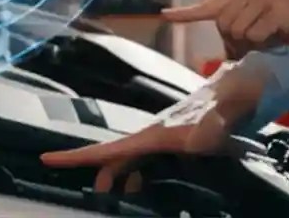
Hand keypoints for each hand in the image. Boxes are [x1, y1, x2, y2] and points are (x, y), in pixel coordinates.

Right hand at [40, 62, 268, 190]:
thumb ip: (211, 126)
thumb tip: (194, 142)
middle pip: (115, 158)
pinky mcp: (174, 145)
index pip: (112, 148)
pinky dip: (139, 176)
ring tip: (117, 196)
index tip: (48, 159)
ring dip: (121, 178)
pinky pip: (147, 164)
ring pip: (130, 163)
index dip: (80, 156)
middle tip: (95, 195)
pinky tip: (144, 187)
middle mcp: (153, 136)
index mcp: (156, 134)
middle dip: (100, 174)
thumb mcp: (222, 115)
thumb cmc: (229, 101)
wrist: (240, 91)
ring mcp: (162, 140)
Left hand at [163, 0, 288, 59]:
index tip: (165, 15)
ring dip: (254, 43)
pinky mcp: (274, 8)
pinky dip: (267, 43)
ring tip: (274, 35)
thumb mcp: (264, 26)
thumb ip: (242, 30)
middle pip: (223, 27)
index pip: (210, 6)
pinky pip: (255, 37)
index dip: (186, 14)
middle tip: (262, 41)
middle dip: (238, 43)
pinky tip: (282, 34)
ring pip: (236, 33)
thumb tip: (226, 52)